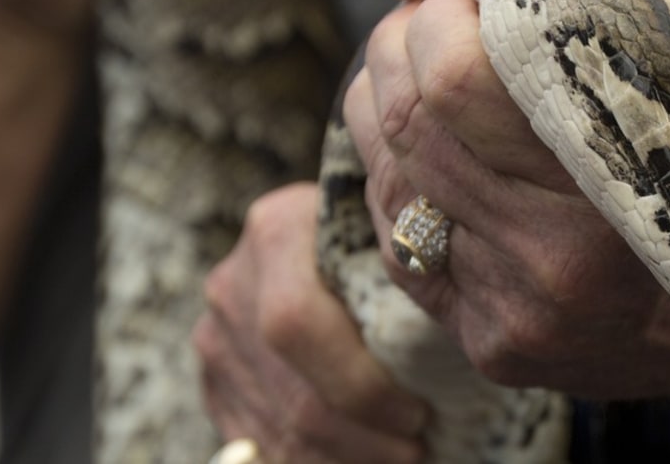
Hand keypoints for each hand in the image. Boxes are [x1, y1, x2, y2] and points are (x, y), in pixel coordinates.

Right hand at [194, 184, 428, 463]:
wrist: (319, 236)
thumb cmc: (377, 232)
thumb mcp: (392, 229)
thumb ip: (408, 267)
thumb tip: (456, 330)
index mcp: (276, 234)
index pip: (300, 327)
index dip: (361, 387)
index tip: (419, 413)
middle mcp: (233, 286)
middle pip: (294, 396)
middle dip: (365, 440)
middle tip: (418, 449)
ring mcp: (215, 337)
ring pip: (278, 432)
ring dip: (343, 459)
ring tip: (398, 455)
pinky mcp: (214, 380)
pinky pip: (258, 443)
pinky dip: (310, 460)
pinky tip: (355, 457)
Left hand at [346, 0, 669, 417]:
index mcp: (630, 177)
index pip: (457, 70)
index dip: (449, 4)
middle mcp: (559, 263)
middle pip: (406, 110)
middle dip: (410, 34)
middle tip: (453, 14)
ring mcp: (515, 312)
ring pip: (384, 161)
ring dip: (391, 88)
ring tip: (443, 65)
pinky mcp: (486, 342)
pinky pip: (391, 221)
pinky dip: (395, 157)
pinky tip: (441, 137)